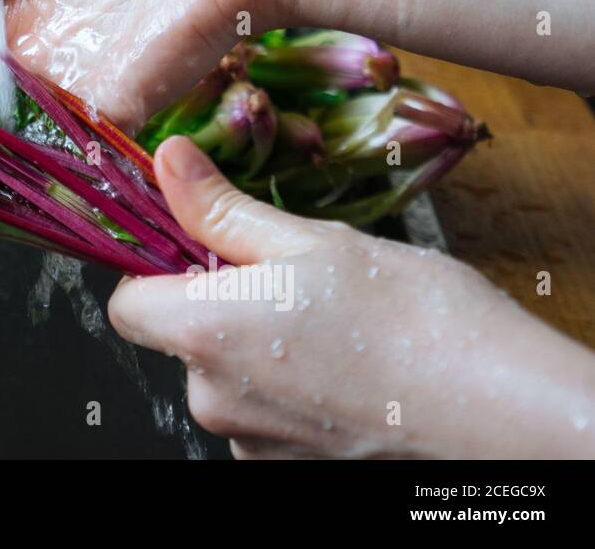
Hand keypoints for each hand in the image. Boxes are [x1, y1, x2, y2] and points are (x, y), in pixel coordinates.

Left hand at [108, 136, 594, 458]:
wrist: (503, 411)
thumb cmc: (415, 320)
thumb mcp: (311, 242)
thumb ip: (221, 208)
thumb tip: (166, 162)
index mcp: (204, 333)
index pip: (126, 303)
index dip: (153, 268)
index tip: (197, 243)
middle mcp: (213, 399)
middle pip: (179, 336)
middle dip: (217, 301)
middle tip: (289, 275)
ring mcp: (251, 442)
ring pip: (225, 374)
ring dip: (258, 344)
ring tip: (331, 324)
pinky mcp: (287, 467)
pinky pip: (263, 412)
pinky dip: (290, 386)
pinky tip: (345, 366)